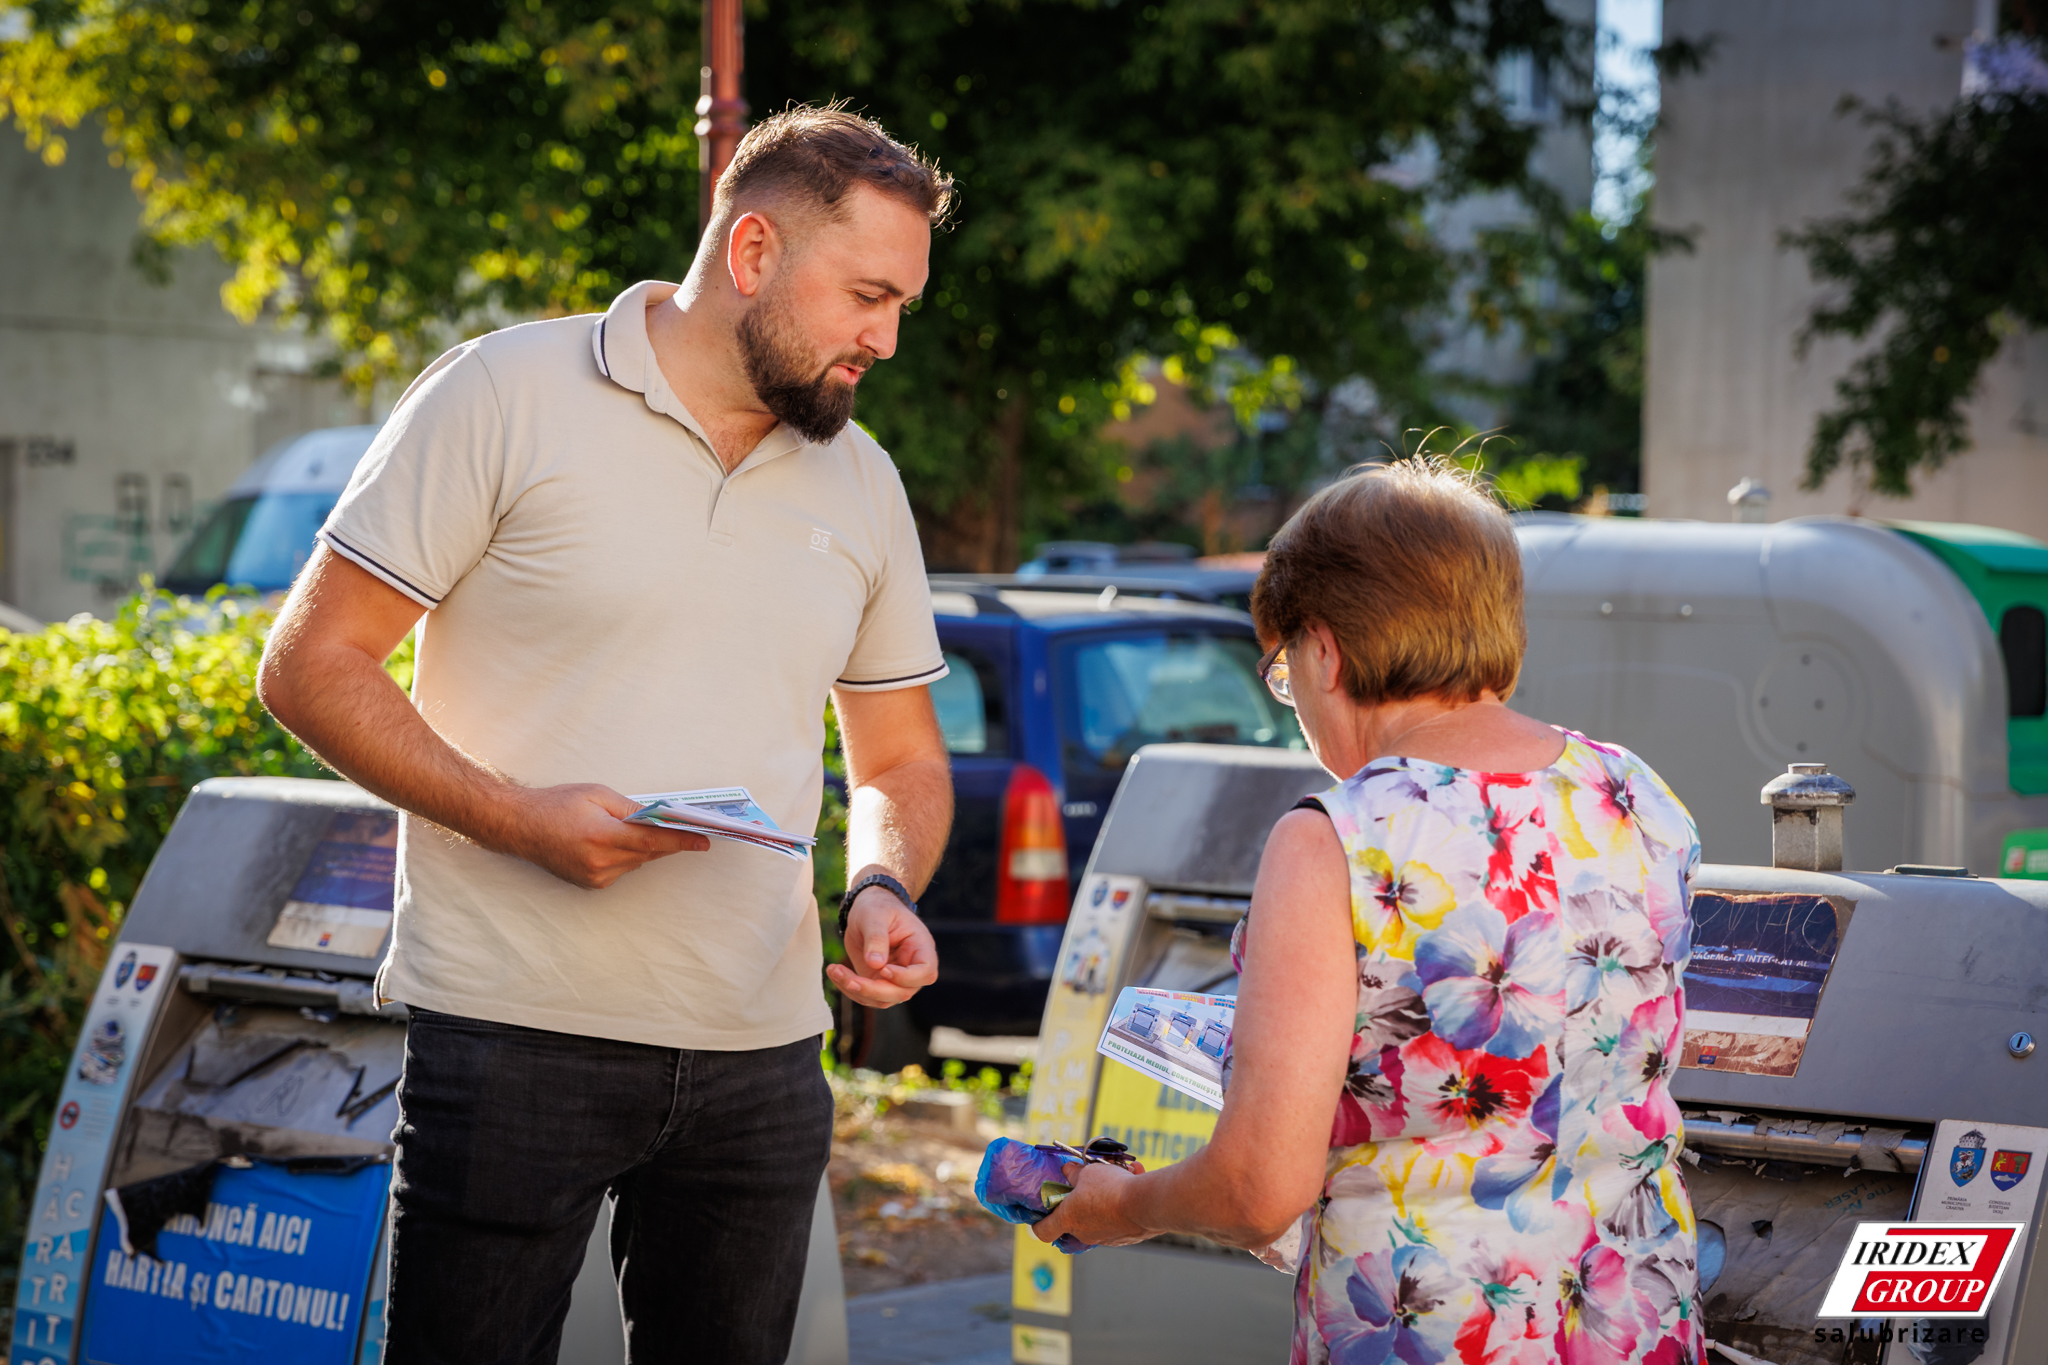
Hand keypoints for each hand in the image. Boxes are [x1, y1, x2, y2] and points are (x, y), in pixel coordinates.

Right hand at [499, 784, 708, 888]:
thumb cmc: (556, 804)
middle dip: (666, 842)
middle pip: (647, 854)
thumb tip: (659, 817)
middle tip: (687, 829)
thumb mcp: (597, 794)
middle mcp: (599, 861)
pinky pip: (621, 870)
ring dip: (643, 849)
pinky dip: (626, 857)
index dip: (681, 841)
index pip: (652, 841)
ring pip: (635, 863)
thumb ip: (630, 808)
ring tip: (641, 830)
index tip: (703, 840)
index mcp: (602, 835)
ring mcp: (594, 876)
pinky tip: (615, 843)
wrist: (519, 825)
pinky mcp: (590, 884)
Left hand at [826, 882, 936, 1006]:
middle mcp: (911, 967)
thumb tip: (875, 964)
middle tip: (850, 980)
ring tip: (834, 970)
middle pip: (903, 992)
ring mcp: (894, 978)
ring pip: (883, 999)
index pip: (926, 972)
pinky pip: (866, 995)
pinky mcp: (877, 981)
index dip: (906, 977)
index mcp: (921, 947)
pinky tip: (834, 972)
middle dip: (874, 990)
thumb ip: (876, 938)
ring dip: (857, 991)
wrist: (867, 908)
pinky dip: (848, 988)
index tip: (884, 969)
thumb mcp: (875, 915)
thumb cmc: (877, 907)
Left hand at [1033, 1160, 1149, 1248]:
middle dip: (1081, 1201)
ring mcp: (1105, 1238)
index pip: (1044, 1231)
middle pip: (1075, 1220)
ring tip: (1119, 1176)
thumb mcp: (1088, 1172)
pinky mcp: (1125, 1238)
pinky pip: (1119, 1219)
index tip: (1042, 1217)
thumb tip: (1068, 1171)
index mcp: (1068, 1219)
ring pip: (1100, 1217)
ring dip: (1105, 1199)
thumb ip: (1075, 1173)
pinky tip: (1133, 1181)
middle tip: (1090, 1183)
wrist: (1145, 1205)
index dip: (1039, 1224)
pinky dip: (1123, 1204)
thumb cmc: (1110, 1189)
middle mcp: (1084, 1233)